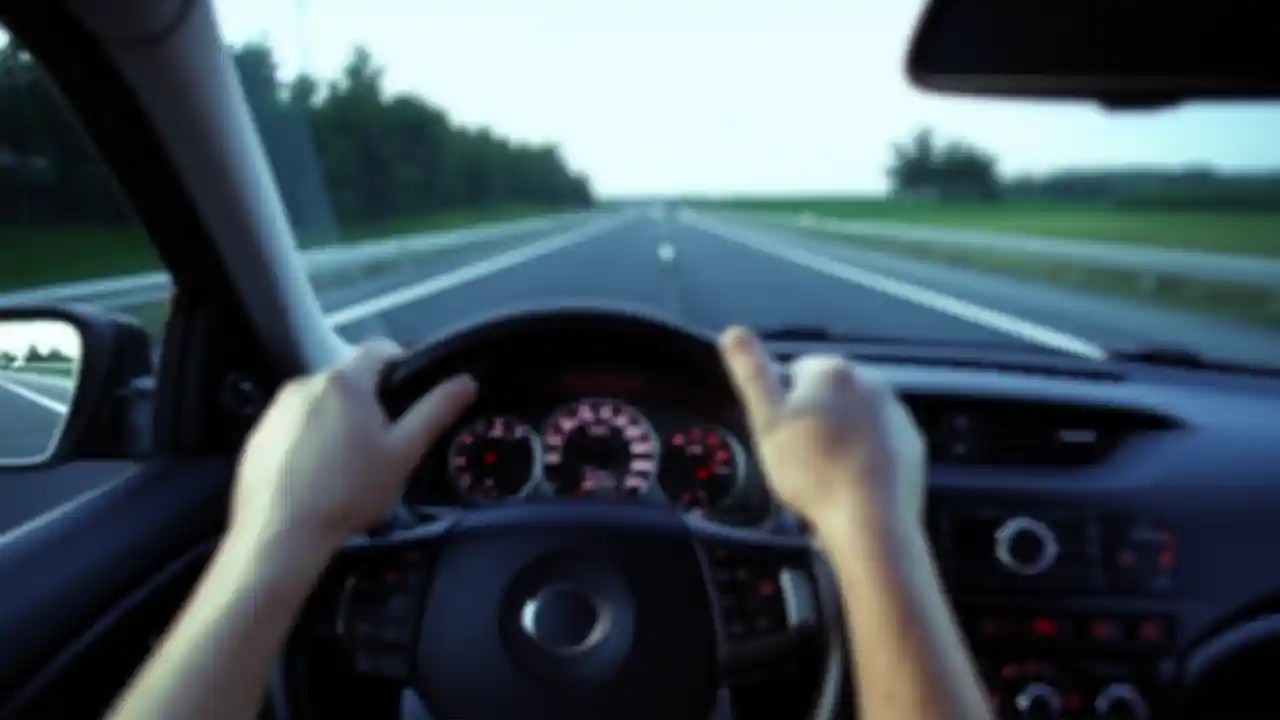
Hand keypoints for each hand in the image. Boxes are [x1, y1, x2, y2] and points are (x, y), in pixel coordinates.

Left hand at [231, 339, 476, 550]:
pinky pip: (292, 425)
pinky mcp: (257, 435)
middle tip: (382, 442)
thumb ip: (435, 412)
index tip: (407, 394)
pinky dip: (307, 439)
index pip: (379, 348)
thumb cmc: (348, 492)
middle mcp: (305, 383)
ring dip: (336, 419)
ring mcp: (275, 409)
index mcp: (345, 382)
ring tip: (346, 463)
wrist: (279, 534)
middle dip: (367, 401)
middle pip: (348, 378)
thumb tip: (466, 381)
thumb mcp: (403, 454)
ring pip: (319, 402)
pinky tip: (315, 474)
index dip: (400, 363)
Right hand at [718, 326, 925, 538]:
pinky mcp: (912, 440)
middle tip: (801, 457)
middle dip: (815, 417)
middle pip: (829, 393)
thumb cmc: (811, 469)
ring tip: (828, 473)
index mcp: (830, 370)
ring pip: (855, 416)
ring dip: (841, 435)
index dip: (784, 404)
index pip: (797, 371)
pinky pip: (880, 439)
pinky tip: (854, 481)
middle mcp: (870, 379)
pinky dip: (867, 453)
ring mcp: (895, 411)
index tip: (782, 435)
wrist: (871, 519)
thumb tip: (733, 330)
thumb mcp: (767, 421)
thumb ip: (752, 373)